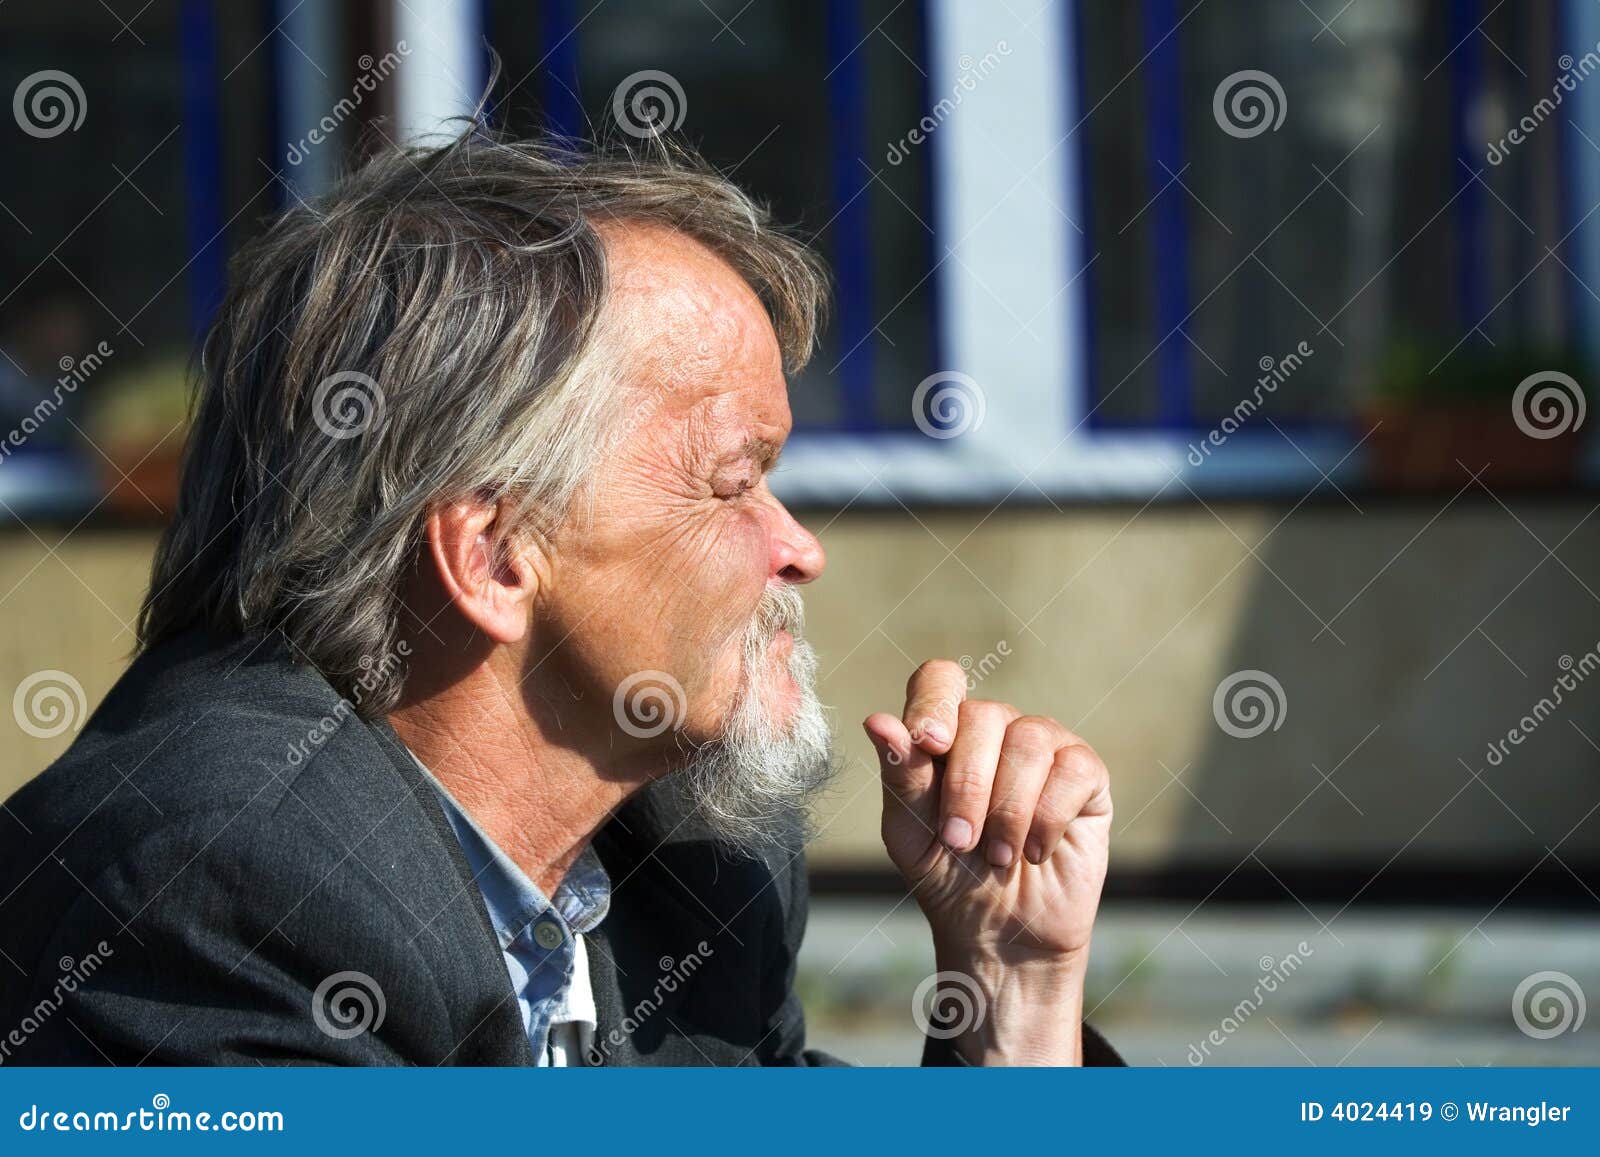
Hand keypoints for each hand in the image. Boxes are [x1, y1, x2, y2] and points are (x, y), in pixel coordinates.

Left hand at [863, 660, 1111, 1062]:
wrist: (1000, 932)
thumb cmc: (947, 875)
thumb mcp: (910, 832)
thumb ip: (901, 775)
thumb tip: (877, 721)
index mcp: (946, 733)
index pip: (940, 680)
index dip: (935, 703)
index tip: (929, 745)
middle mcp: (996, 729)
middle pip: (983, 715)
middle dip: (967, 785)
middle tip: (958, 841)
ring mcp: (1044, 746)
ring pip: (1029, 740)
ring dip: (1007, 808)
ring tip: (997, 857)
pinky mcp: (1086, 775)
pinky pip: (1072, 769)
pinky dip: (1047, 817)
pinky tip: (1034, 851)